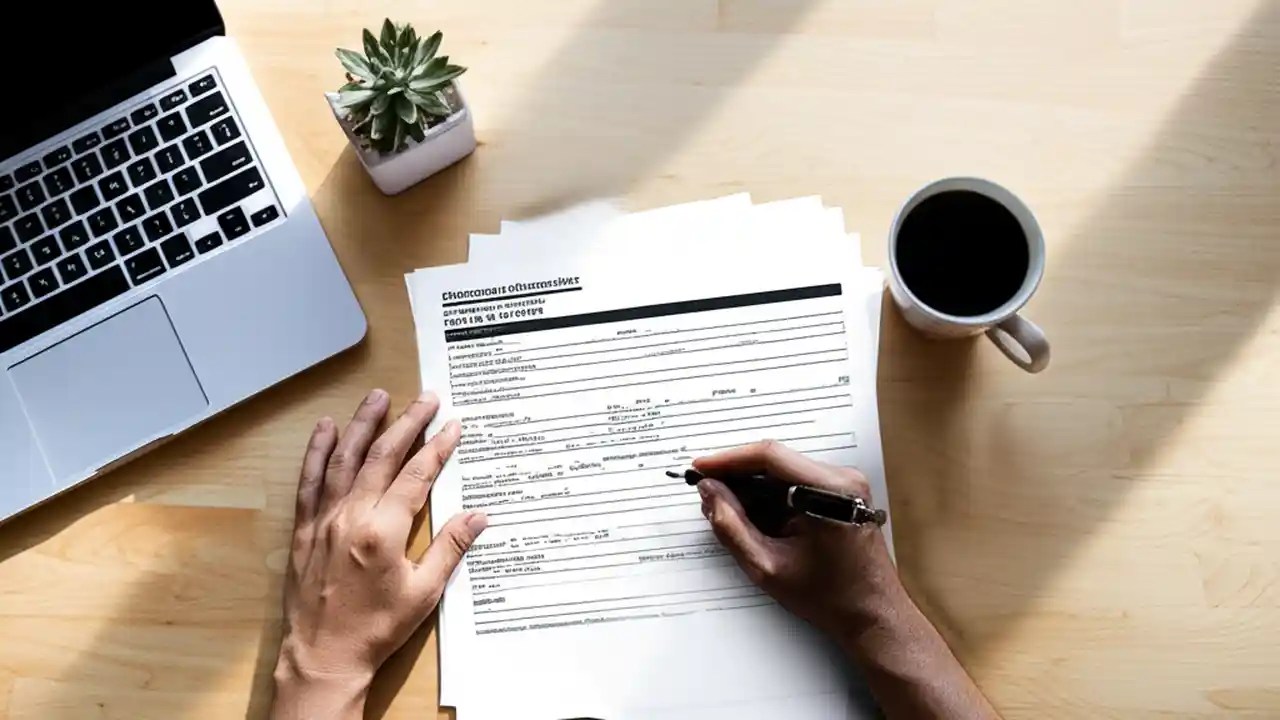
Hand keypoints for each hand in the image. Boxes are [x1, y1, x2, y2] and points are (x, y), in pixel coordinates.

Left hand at [271, 389, 486, 719]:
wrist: (324, 655)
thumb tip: (480, 515)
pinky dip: (318, 452)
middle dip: (407, 423)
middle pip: (383, 456)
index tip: (452, 425)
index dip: (437, 447)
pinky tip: (327, 429)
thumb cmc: (377, 628)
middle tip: (426, 398)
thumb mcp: (425, 592)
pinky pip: (310, 481)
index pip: (416, 475)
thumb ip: (450, 548)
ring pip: (345, 459)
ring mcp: (324, 519)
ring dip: (363, 424)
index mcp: (384, 530)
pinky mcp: (305, 528)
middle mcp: (351, 516)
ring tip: (378, 397)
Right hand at [693, 440, 900, 640]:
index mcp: (830, 489)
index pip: (770, 456)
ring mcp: (844, 484)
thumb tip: (709, 494)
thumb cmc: (832, 597)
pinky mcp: (840, 494)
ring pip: (783, 473)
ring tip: (728, 514)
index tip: (702, 468)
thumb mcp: (768, 566)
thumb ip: (731, 526)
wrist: (873, 614)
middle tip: (708, 495)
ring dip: (753, 489)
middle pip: (775, 461)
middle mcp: (841, 478)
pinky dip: (770, 497)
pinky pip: (796, 484)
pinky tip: (754, 519)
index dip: (728, 460)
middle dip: (737, 477)